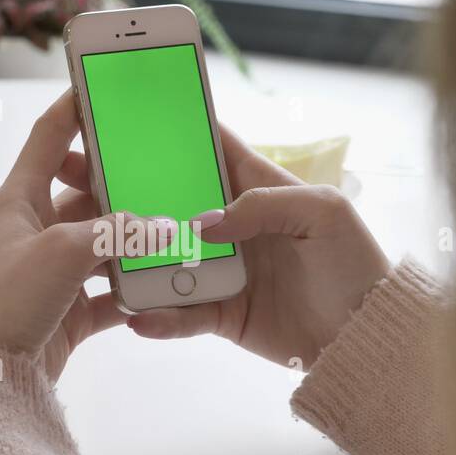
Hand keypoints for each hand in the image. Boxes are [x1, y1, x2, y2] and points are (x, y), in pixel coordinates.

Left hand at [0, 91, 165, 381]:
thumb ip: (117, 234)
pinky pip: (109, 290)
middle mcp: (34, 230)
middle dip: (125, 186)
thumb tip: (163, 229)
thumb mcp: (63, 252)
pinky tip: (162, 285)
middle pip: (88, 194)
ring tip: (176, 230)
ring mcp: (52, 270)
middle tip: (165, 171)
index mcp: (18, 200)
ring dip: (136, 242)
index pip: (49, 138)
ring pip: (104, 244)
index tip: (106, 86)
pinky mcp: (67, 308)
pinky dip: (134, 288)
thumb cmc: (5, 303)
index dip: (76, 108)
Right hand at [128, 127, 390, 370]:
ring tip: (104, 258)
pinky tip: (138, 317)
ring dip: (137, 260)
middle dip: (136, 195)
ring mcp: (223, 270)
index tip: (134, 119)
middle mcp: (233, 226)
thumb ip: (262, 204)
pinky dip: (159, 317)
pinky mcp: (221, 313)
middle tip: (90, 188)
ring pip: (167, 260)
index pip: (214, 151)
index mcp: (259, 190)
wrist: (365, 334)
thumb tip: (201, 223)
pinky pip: (182, 314)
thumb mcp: (322, 212)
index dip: (179, 133)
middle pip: (175, 204)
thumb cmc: (353, 262)